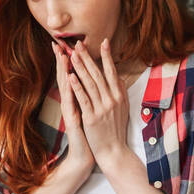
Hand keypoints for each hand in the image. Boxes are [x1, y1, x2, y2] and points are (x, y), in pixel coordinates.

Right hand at [53, 39, 94, 181]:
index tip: (69, 44)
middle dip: (62, 60)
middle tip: (58, 44)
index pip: (72, 75)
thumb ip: (90, 97)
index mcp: (77, 99)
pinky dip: (70, 88)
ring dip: (64, 70)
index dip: (70, 60)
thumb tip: (95, 83)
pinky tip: (69, 78)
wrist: (88, 154)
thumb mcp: (91, 111)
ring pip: (66, 86)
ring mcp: (71, 110)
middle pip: (66, 77)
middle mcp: (71, 103)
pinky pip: (71, 101)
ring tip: (62, 55)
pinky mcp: (73, 119)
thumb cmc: (90, 133)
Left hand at [65, 37, 134, 171]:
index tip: (103, 42)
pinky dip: (77, 86)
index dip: (107, 57)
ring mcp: (102, 109)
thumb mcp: (123, 109)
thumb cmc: (115, 131)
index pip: (112, 72)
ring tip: (72, 54)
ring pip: (90, 84)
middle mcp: (112, 100)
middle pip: (99, 74)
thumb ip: (119, 92)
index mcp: (119, 96)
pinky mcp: (92, 118)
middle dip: (88, 57)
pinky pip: (83, 99)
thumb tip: (117, 77)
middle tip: (79, 44)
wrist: (113, 152)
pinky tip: (70, 76)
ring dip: (80, 67)